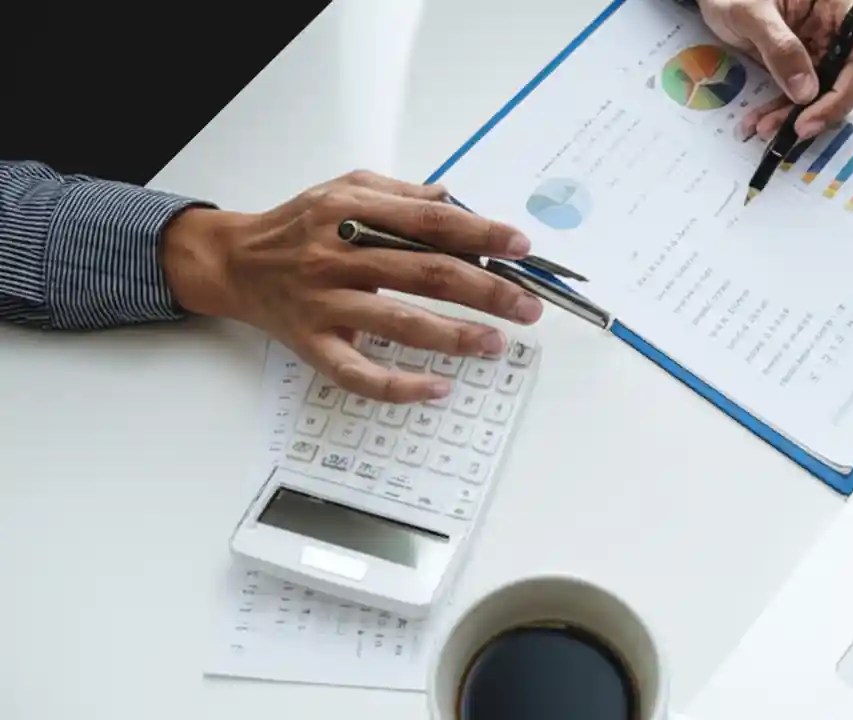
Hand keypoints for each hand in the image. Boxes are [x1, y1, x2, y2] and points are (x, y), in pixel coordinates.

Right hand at [160, 170, 543, 402]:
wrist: (234, 262)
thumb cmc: (298, 226)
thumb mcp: (345, 189)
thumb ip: (401, 195)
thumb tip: (455, 201)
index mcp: (351, 211)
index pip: (430, 221)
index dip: (481, 233)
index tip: (520, 247)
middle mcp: (338, 255)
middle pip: (425, 272)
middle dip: (486, 290)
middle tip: (527, 305)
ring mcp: (325, 303)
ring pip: (400, 322)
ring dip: (455, 335)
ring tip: (497, 343)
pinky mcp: (313, 344)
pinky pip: (358, 372)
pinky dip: (399, 385)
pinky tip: (437, 387)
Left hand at [697, 0, 852, 139]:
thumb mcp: (752, 14)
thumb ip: (780, 48)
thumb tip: (806, 92)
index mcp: (838, 9)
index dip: (843, 94)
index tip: (809, 120)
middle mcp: (836, 32)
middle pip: (844, 82)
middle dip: (814, 112)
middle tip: (785, 133)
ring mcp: (818, 50)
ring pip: (819, 94)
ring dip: (792, 117)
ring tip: (761, 128)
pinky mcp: (799, 66)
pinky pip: (797, 95)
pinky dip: (779, 111)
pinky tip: (757, 122)